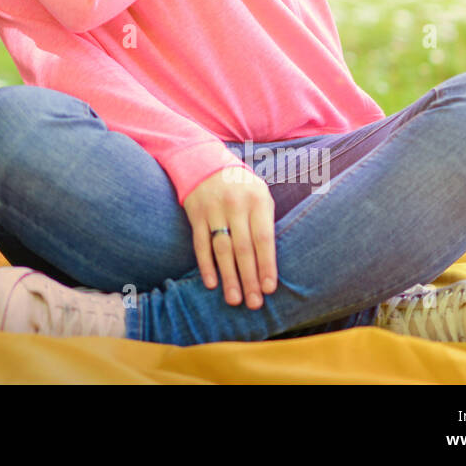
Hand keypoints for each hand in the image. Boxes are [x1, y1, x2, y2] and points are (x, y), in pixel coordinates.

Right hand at [181, 164, 277, 307]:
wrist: (204, 162)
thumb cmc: (240, 186)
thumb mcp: (260, 194)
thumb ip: (265, 222)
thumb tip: (270, 262)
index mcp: (257, 200)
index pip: (263, 239)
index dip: (267, 265)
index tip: (270, 289)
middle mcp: (235, 205)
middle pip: (243, 248)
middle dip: (249, 278)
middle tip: (254, 303)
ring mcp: (214, 209)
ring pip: (222, 249)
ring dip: (228, 277)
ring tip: (234, 299)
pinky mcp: (195, 214)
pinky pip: (201, 243)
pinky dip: (205, 265)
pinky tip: (211, 283)